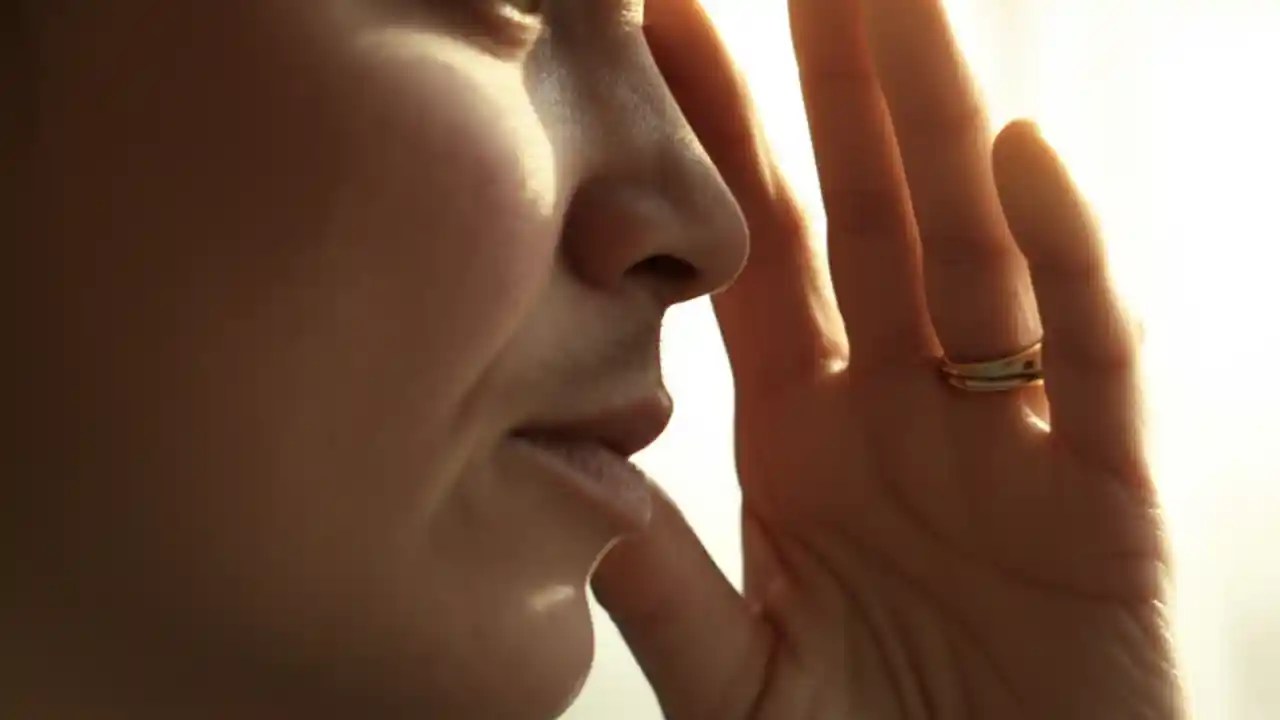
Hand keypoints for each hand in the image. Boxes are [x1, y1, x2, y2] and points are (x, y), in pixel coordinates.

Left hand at [591, 0, 1183, 717]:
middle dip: (836, 92)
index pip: (758, 263)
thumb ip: (658, 581)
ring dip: (939, 123)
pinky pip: (1087, 351)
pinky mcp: (1101, 490)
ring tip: (898, 2)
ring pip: (974, 249)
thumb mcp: (737, 682)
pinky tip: (1019, 155)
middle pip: (869, 218)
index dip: (717, 147)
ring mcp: (1003, 437)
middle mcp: (900, 414)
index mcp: (803, 444)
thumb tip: (564, 476)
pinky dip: (1065, 254)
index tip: (667, 32)